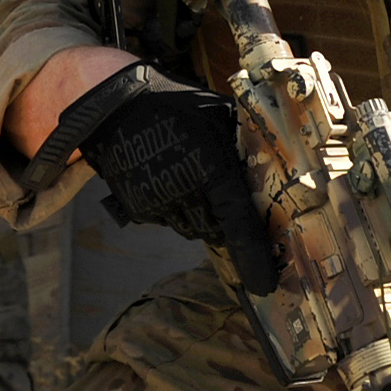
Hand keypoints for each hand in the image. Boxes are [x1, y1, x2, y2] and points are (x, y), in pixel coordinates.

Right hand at [46, 65, 278, 295]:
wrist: (116, 106)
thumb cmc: (174, 106)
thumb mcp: (218, 117)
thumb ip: (244, 146)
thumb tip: (275, 165)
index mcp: (212, 169)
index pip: (239, 225)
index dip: (254, 259)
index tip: (264, 284)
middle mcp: (185, 192)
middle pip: (218, 231)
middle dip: (226, 220)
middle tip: (221, 192)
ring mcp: (159, 204)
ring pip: (193, 228)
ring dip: (199, 213)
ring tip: (189, 175)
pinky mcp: (140, 209)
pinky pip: (168, 220)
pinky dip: (175, 207)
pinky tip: (169, 178)